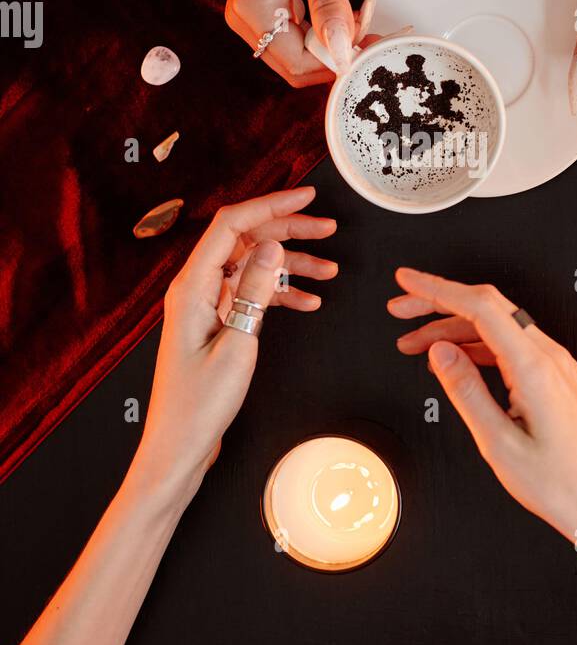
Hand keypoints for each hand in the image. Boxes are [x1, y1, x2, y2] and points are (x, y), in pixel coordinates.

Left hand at [131, 188, 337, 504]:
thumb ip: (256, 290)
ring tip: (330, 268)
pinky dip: (282, 293)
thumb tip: (272, 244)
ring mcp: (206, 305)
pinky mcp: (216, 323)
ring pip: (253, 265)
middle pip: (244, 239)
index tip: (307, 197)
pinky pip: (252, 293)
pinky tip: (310, 301)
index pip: (231, 225)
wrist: (179, 447)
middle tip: (329, 228)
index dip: (271, 204)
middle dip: (288, 229)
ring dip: (292, 263)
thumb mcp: (237, 344)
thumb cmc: (199, 406)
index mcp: (192, 287)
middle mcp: (196, 288)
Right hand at [227, 0, 362, 86]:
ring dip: (330, 47)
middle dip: (333, 57)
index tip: (368, 48)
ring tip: (356, 23)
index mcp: (252, 7)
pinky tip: (340, 16)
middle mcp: (245, 17)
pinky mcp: (266, 10)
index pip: (295, 63)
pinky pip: (296, 39)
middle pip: (294, 66)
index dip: (335, 62)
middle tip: (367, 36)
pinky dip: (322, 34)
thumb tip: (339, 50)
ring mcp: (253, 15)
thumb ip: (330, 4)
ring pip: (297, 56)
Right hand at [388, 269, 576, 566]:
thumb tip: (440, 353)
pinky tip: (455, 360)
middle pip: (488, 308)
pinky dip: (478, 345)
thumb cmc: (560, 486)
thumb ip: (465, 391)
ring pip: (498, 326)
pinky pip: (512, 346)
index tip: (407, 280)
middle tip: (401, 311)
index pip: (480, 306)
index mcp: (535, 367)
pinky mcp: (558, 379)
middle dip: (439, 304)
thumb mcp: (498, 443)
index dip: (437, 288)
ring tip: (416, 345)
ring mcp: (557, 366)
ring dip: (455, 328)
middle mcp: (550, 358)